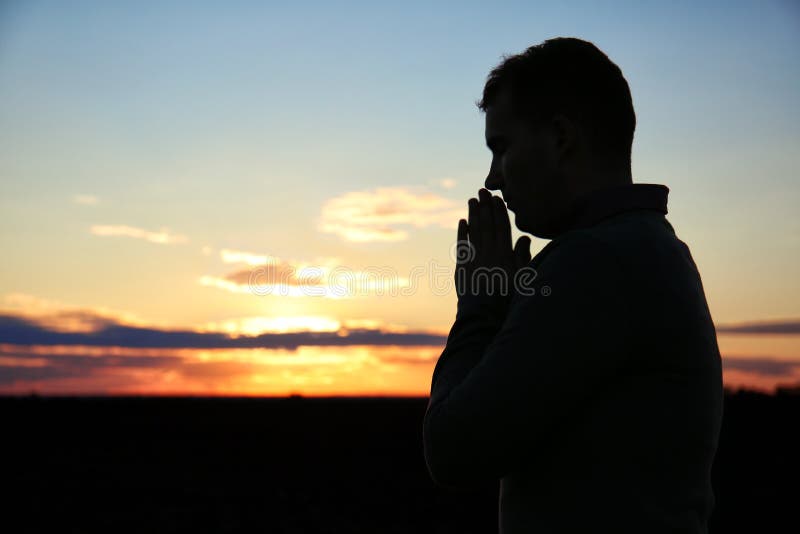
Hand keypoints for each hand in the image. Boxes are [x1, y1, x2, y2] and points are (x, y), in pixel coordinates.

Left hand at [454, 188, 531, 318]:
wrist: (485, 318)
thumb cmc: (508, 301)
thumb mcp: (521, 279)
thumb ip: (522, 257)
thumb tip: (524, 237)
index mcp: (505, 256)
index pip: (502, 227)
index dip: (499, 212)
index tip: (496, 198)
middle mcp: (489, 254)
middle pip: (487, 225)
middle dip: (485, 206)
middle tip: (482, 190)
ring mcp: (474, 260)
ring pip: (473, 232)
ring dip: (473, 214)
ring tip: (472, 200)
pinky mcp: (462, 268)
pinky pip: (462, 246)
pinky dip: (462, 233)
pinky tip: (462, 222)